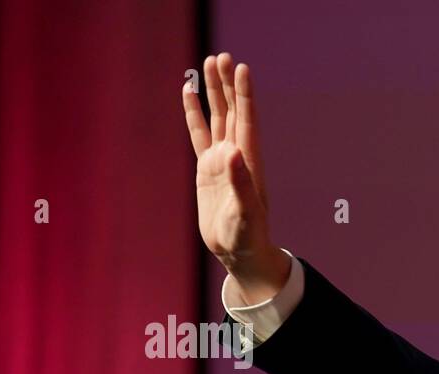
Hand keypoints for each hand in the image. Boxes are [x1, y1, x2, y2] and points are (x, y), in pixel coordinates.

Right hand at [182, 52, 288, 300]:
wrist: (240, 253)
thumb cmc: (248, 238)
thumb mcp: (246, 213)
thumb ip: (241, 184)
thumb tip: (233, 153)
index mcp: (249, 163)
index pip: (247, 121)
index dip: (244, 95)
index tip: (241, 68)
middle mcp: (237, 156)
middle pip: (232, 112)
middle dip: (226, 85)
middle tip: (221, 57)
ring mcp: (222, 161)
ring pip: (217, 118)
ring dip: (213, 93)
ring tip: (207, 63)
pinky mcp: (207, 169)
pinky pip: (199, 134)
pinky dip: (195, 114)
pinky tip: (189, 94)